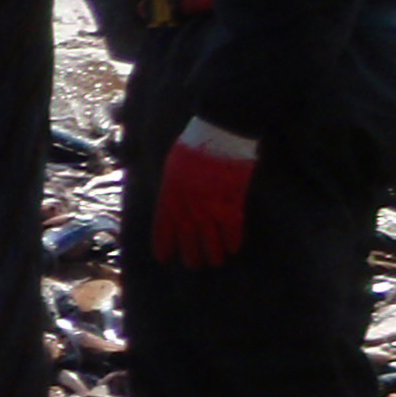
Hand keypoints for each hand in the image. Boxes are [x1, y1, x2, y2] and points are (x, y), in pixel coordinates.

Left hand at [152, 119, 257, 268]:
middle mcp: (188, 206)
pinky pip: (233, 228)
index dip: (163, 245)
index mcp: (170, 195)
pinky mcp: (232, 201)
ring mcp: (210, 205)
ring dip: (212, 253)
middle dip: (190, 254)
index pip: (163, 228)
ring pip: (210, 238)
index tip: (164, 258)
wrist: (221, 132)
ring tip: (213, 262)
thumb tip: (171, 197)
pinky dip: (233, 240)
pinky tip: (233, 250)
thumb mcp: (173, 165)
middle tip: (193, 265)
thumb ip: (172, 186)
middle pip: (187, 238)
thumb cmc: (195, 143)